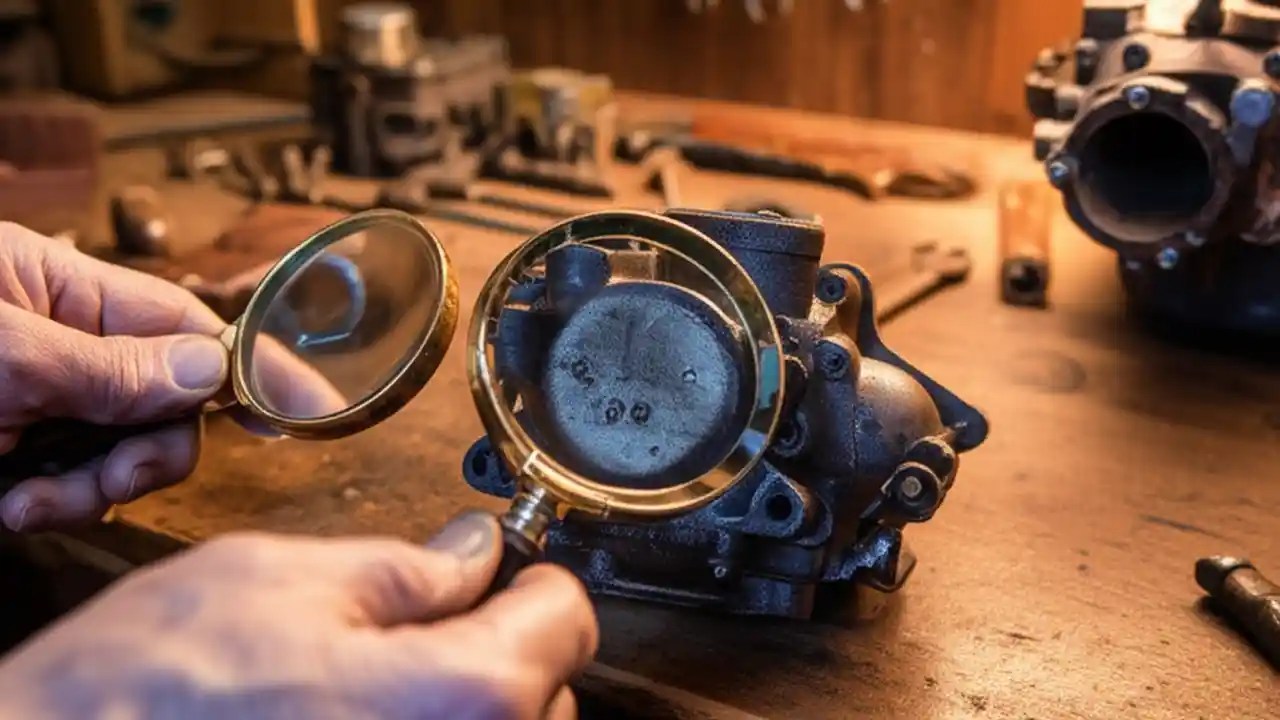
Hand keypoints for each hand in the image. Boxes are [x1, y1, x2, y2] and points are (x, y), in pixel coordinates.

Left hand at [0, 222, 229, 530]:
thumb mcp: (4, 356)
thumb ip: (110, 367)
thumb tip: (217, 369)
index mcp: (60, 288)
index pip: (181, 322)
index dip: (247, 365)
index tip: (310, 408)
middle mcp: (61, 342)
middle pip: (162, 400)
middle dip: (152, 449)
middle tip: (120, 479)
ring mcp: (37, 400)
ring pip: (119, 453)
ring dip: (91, 490)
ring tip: (30, 506)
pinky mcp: (14, 453)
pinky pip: (70, 485)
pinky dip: (54, 505)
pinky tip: (14, 509)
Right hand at [0, 512, 598, 719]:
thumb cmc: (150, 694)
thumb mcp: (284, 582)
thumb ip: (408, 569)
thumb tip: (476, 553)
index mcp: (465, 695)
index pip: (569, 621)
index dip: (535, 583)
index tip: (502, 574)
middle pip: (547, 693)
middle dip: (494, 650)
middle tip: (407, 632)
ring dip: (460, 707)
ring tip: (360, 691)